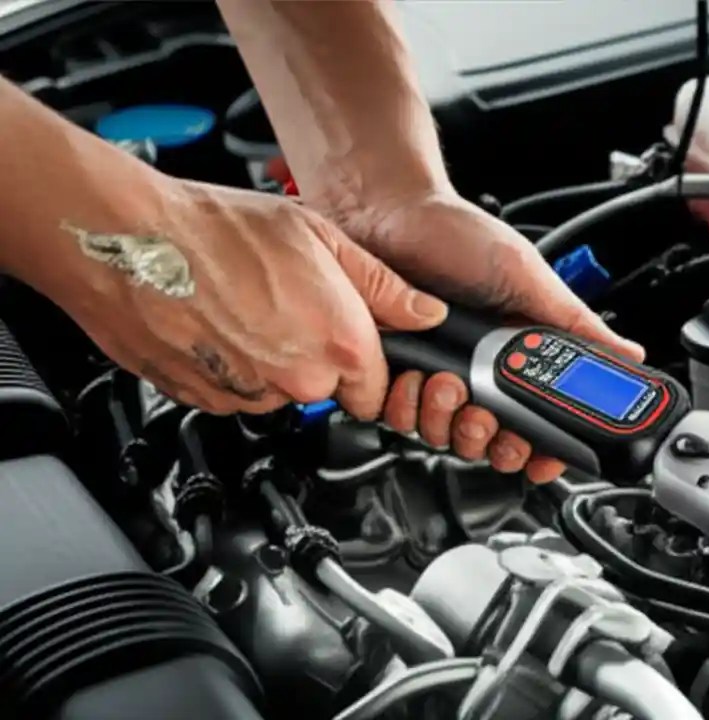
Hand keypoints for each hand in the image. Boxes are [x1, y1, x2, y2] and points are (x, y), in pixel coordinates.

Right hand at [43, 179, 446, 417]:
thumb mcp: (321, 237)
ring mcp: (248, 394)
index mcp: (340, 342)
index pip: (378, 387)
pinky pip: (234, 392)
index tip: (351, 340)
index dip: (366, 362)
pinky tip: (216, 321)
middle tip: (287, 305)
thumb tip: (425, 312)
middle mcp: (298, 380)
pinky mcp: (203, 399)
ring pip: (277, 392)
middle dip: (316, 356)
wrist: (127, 240)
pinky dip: (230, 366)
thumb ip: (383, 285)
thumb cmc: (216, 229)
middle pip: (327, 390)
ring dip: (270, 360)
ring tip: (244, 306)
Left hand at [334, 191, 643, 482]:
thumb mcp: (527, 277)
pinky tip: (411, 376)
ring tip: (445, 380)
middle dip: (487, 439)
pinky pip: (397, 419)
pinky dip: (404, 407)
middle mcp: (477, 373)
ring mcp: (433, 377)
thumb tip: (629, 353)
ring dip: (444, 419)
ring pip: (442, 436)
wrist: (385, 211)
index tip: (539, 459)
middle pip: (489, 443)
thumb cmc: (456, 232)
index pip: (537, 424)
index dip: (540, 451)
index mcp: (517, 356)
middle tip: (484, 412)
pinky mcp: (391, 376)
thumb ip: (574, 323)